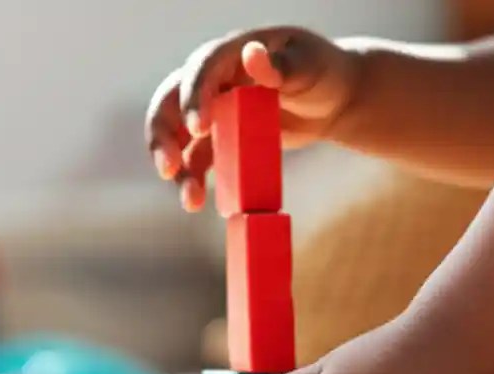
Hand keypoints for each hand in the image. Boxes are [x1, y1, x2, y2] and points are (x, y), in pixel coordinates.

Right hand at [145, 27, 359, 211]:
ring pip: (177, 136)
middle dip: (163, 137)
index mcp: (229, 53)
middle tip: (168, 168)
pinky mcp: (217, 138)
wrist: (330, 99)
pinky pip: (195, 158)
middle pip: (170, 102)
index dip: (193, 98)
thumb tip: (251, 55)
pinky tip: (195, 201)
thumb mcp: (308, 67)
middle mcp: (210, 80)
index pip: (200, 70)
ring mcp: (210, 110)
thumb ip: (281, 66)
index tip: (199, 130)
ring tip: (190, 200)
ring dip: (176, 166)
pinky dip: (192, 179)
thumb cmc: (321, 72)